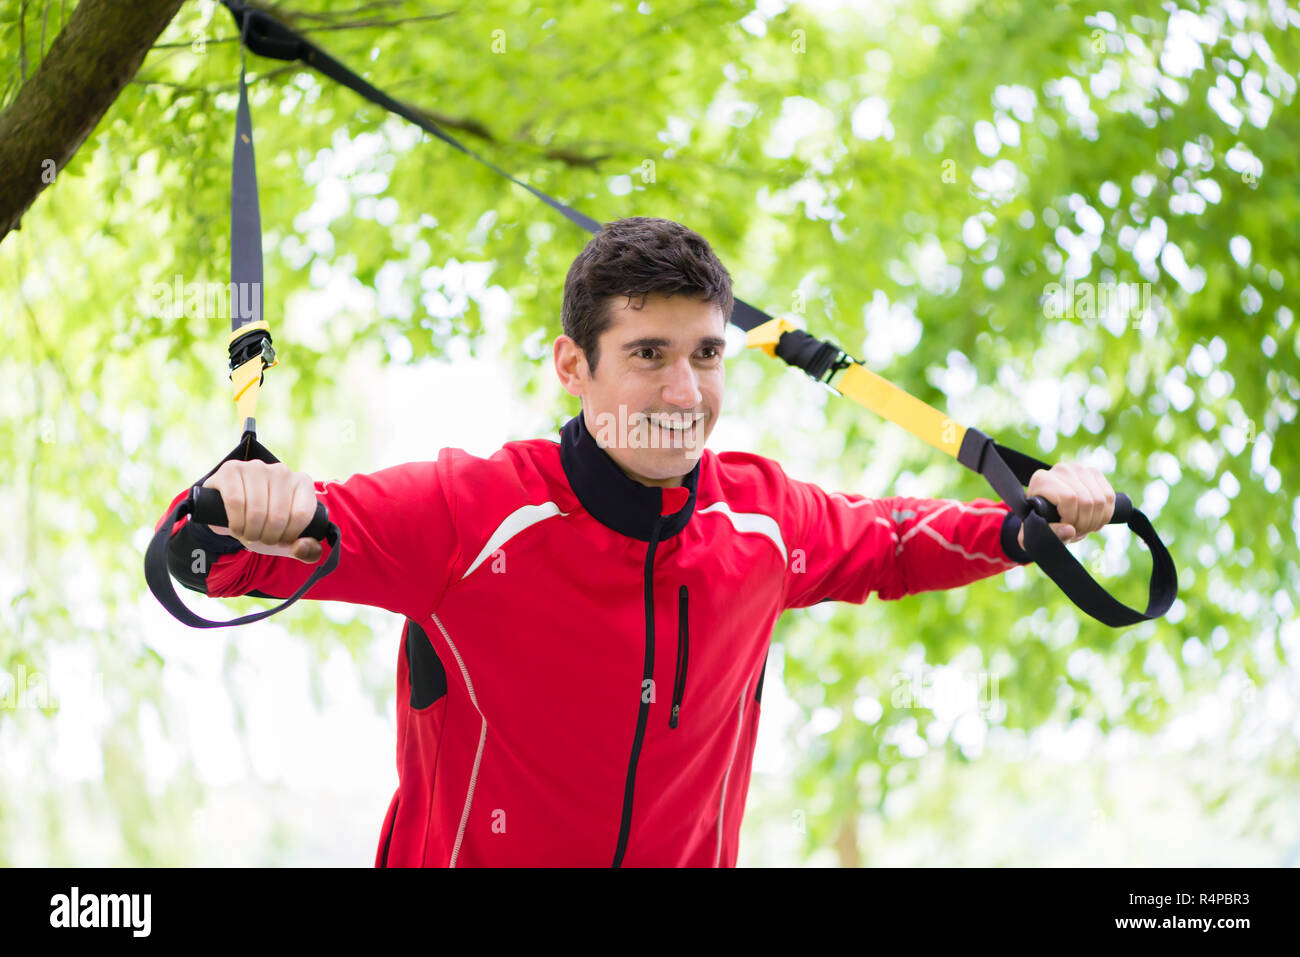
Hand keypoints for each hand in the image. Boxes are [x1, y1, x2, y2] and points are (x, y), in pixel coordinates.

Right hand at [200, 460, 322, 562]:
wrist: (232, 511)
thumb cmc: (266, 524)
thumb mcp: (288, 539)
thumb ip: (307, 550)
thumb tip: (302, 548)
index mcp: (303, 483)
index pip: (301, 515)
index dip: (289, 536)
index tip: (280, 541)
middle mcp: (281, 471)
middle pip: (278, 516)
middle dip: (268, 537)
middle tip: (260, 540)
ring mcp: (256, 467)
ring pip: (257, 510)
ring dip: (250, 532)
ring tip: (248, 534)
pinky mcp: (231, 469)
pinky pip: (235, 501)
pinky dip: (236, 522)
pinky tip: (236, 528)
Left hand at [1018, 462, 1114, 549]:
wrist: (1049, 510)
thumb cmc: (1041, 521)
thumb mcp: (1039, 530)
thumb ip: (1052, 533)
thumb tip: (1070, 531)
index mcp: (1042, 479)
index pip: (1069, 498)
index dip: (1072, 518)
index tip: (1066, 529)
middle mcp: (1061, 469)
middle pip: (1086, 500)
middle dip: (1085, 523)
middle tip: (1077, 531)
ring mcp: (1079, 469)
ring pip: (1100, 499)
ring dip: (1096, 520)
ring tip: (1085, 528)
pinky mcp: (1094, 473)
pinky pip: (1109, 496)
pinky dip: (1106, 513)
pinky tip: (1095, 520)